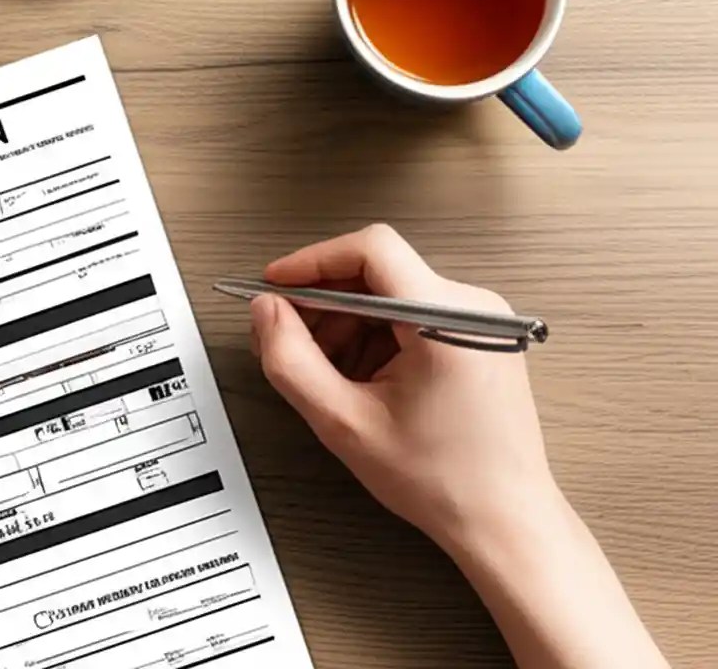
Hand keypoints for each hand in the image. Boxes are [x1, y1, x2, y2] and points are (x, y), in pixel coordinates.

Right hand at [249, 224, 560, 549]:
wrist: (503, 519)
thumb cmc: (444, 481)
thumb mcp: (344, 422)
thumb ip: (291, 360)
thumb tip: (266, 312)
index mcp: (445, 320)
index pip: (370, 250)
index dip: (313, 261)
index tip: (277, 284)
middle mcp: (471, 308)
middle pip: (376, 273)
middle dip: (323, 305)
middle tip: (286, 341)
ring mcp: (479, 321)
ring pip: (389, 296)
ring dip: (346, 326)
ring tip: (326, 376)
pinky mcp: (476, 337)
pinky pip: (410, 317)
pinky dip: (374, 339)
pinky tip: (358, 381)